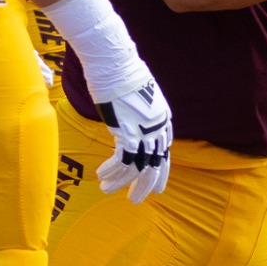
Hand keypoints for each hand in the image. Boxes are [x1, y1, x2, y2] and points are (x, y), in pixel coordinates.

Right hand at [94, 74, 172, 202]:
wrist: (116, 65)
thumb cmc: (124, 77)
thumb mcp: (143, 98)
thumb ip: (143, 115)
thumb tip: (135, 123)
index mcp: (164, 122)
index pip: (164, 154)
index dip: (160, 173)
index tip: (156, 188)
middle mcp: (158, 130)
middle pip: (155, 166)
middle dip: (144, 186)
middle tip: (135, 200)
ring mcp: (144, 132)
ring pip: (136, 168)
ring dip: (120, 182)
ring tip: (107, 190)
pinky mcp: (128, 132)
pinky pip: (121, 161)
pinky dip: (111, 171)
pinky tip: (101, 176)